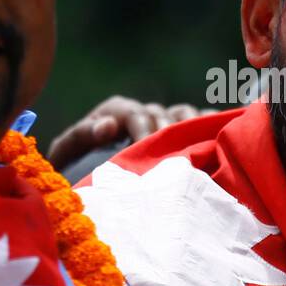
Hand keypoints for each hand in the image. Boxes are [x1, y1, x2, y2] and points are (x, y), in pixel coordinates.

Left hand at [46, 96, 208, 168]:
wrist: (85, 175)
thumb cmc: (75, 164)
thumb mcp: (68, 149)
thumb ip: (81, 136)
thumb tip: (108, 126)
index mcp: (116, 111)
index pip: (134, 114)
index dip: (142, 130)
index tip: (146, 148)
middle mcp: (142, 112)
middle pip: (162, 115)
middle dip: (166, 135)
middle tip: (171, 158)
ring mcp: (163, 120)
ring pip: (185, 114)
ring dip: (190, 128)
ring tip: (196, 149)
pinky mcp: (181, 131)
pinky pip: (202, 121)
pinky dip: (210, 126)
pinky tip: (217, 141)